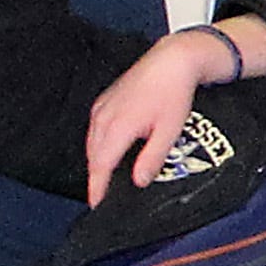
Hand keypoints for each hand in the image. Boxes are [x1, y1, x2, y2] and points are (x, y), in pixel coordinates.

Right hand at [80, 19, 253, 203]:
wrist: (171, 61)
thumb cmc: (173, 93)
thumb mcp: (169, 129)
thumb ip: (152, 157)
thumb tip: (138, 182)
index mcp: (117, 127)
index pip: (101, 165)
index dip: (97, 187)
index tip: (96, 204)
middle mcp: (103, 117)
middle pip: (92, 156)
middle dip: (95, 178)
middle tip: (101, 198)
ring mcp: (101, 108)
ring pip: (91, 143)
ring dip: (96, 162)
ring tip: (104, 181)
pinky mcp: (103, 101)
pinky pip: (94, 130)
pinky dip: (97, 146)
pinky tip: (108, 153)